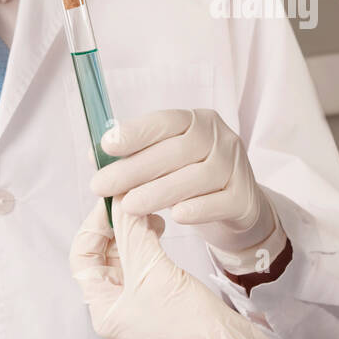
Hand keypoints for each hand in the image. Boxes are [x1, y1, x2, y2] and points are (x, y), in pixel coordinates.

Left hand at [69, 197, 309, 338]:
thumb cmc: (187, 323)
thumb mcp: (153, 270)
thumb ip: (132, 233)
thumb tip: (120, 203)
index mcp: (103, 308)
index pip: (83, 257)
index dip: (93, 226)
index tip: (111, 202)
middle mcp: (116, 307)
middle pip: (103, 256)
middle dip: (116, 226)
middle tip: (131, 200)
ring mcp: (138, 304)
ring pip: (126, 259)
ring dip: (133, 233)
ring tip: (148, 213)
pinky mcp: (160, 298)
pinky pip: (145, 265)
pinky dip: (148, 244)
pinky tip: (159, 229)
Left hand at [90, 109, 279, 252]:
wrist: (236, 203)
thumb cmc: (191, 177)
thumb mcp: (166, 160)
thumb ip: (135, 155)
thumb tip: (93, 155)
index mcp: (198, 121)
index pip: (166, 121)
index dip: (136, 132)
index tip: (106, 146)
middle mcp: (221, 138)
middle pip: (178, 151)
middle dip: (135, 169)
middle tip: (101, 186)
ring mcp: (237, 167)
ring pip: (197, 177)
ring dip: (158, 192)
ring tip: (127, 207)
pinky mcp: (245, 198)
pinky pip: (220, 202)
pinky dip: (197, 209)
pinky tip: (175, 216)